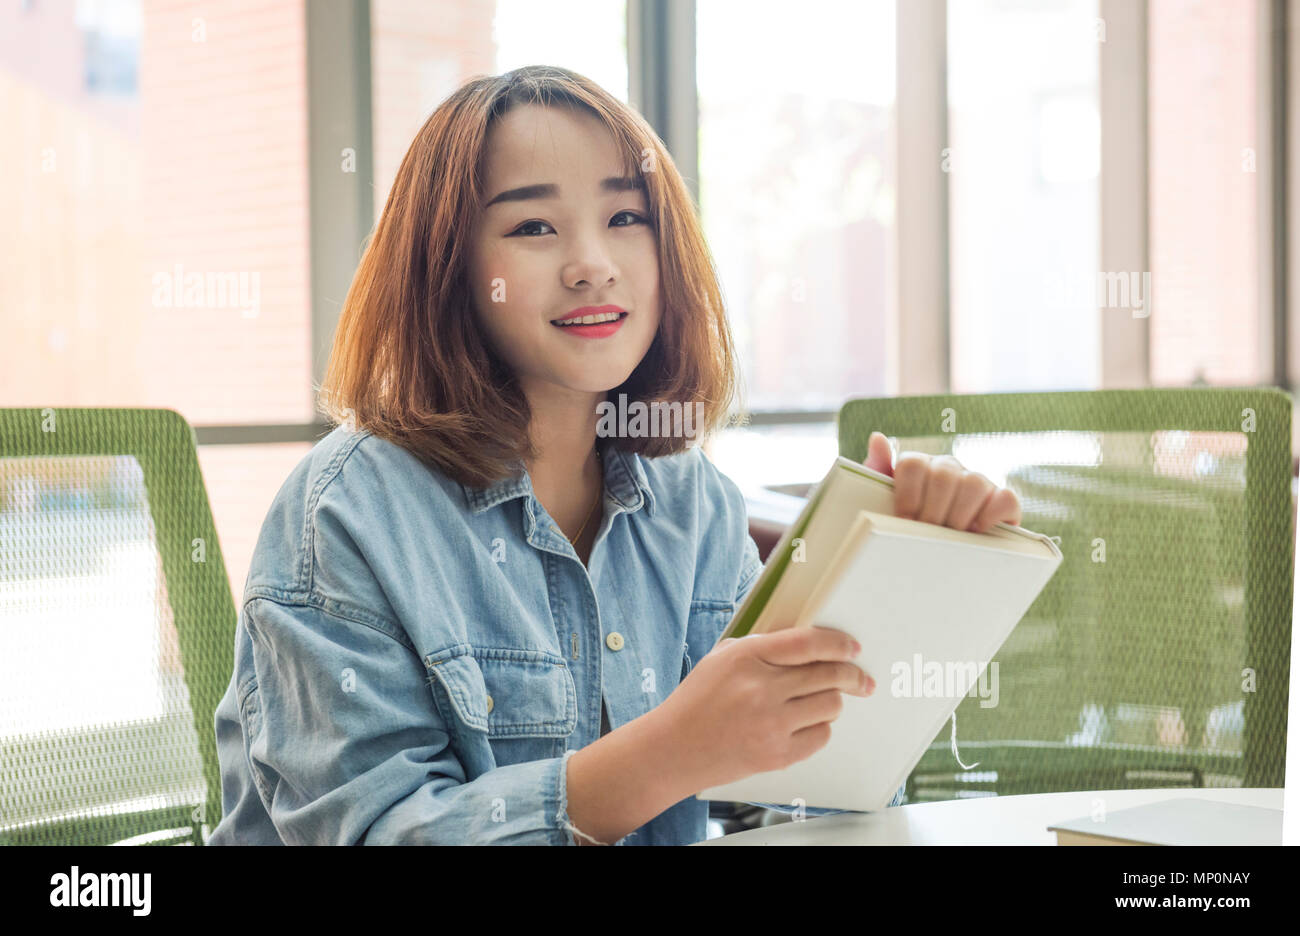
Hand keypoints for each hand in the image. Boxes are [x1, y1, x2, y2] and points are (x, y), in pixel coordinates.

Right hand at [660, 627, 873, 791]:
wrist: (673, 750)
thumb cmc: (697, 700)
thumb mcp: (722, 658)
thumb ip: (762, 647)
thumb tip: (809, 643)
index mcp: (746, 657)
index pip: (808, 643)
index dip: (838, 644)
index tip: (853, 647)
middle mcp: (761, 689)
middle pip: (829, 675)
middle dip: (852, 675)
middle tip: (861, 678)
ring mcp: (771, 724)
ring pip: (831, 705)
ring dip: (832, 700)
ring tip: (822, 700)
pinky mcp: (777, 755)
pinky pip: (821, 735)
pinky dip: (819, 727)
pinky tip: (805, 723)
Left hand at [863, 430, 1020, 533]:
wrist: (933, 558)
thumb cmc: (905, 527)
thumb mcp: (884, 502)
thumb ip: (877, 469)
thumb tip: (877, 437)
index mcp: (921, 466)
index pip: (913, 464)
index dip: (908, 494)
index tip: (904, 519)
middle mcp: (950, 468)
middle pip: (943, 474)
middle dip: (933, 510)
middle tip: (927, 531)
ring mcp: (978, 482)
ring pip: (973, 483)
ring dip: (959, 514)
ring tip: (950, 535)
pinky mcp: (1002, 501)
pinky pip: (1005, 498)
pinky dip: (992, 514)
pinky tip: (977, 530)